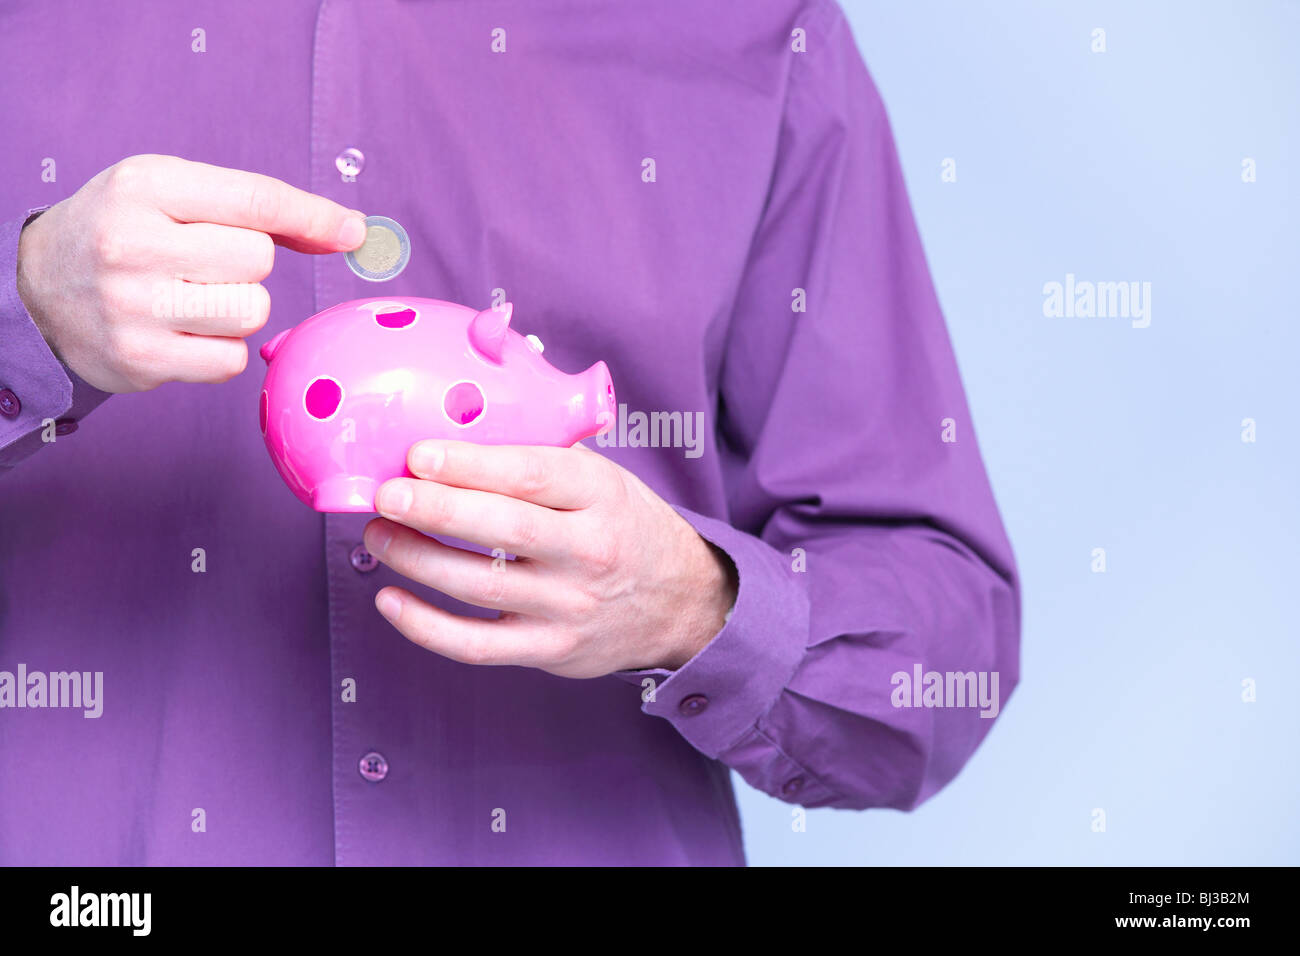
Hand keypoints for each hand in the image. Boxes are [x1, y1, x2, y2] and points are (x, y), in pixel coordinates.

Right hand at [15, 154, 366, 392]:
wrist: (37, 287)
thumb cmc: (126, 232)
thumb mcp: (173, 193)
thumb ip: (257, 208)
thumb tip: (347, 231)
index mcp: (145, 185)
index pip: (255, 201)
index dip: (314, 217)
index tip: (352, 232)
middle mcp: (132, 242)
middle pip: (260, 261)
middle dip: (249, 265)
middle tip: (205, 264)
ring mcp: (133, 305)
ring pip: (251, 312)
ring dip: (239, 308)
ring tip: (194, 298)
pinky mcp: (139, 359)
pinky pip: (230, 360)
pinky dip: (220, 349)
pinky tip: (183, 332)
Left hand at [362, 441, 738, 677]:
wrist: (679, 602)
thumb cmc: (622, 525)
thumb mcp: (602, 477)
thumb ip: (542, 451)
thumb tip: (460, 415)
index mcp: (601, 495)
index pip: (532, 475)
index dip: (470, 464)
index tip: (418, 454)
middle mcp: (590, 551)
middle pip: (504, 528)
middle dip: (436, 509)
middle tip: (385, 494)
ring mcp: (570, 606)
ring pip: (480, 585)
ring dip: (417, 559)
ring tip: (378, 534)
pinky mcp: (550, 650)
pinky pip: (477, 646)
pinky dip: (425, 627)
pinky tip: (390, 599)